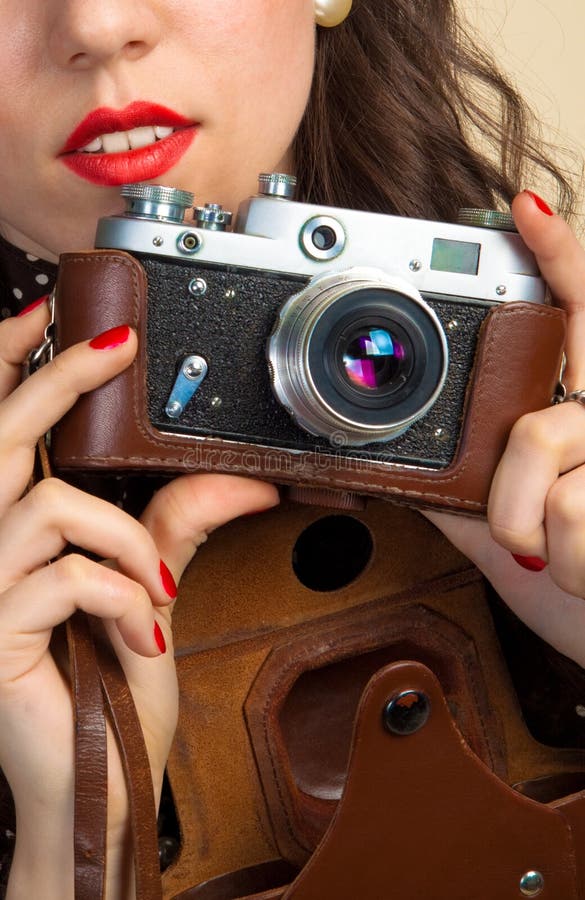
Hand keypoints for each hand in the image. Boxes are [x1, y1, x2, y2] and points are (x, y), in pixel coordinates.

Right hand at [0, 305, 278, 897]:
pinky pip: (68, 578)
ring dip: (127, 542)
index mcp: (18, 532)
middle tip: (113, 351)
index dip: (11, 366)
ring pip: (50, 510)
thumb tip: (246, 479)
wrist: (101, 779)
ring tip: (160, 584)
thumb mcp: (153, 586)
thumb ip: (178, 524)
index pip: (2, 432)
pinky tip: (143, 637)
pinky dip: (125, 599)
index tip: (46, 313)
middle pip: (1, 439)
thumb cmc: (115, 686)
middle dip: (56, 383)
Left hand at [424, 190, 584, 667]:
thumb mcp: (520, 526)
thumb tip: (408, 465)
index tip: (526, 207)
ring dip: (523, 527)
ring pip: (537, 451)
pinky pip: (562, 516)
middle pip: (536, 408)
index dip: (560, 254)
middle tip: (520, 529)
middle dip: (509, 485)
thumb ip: (477, 483)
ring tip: (557, 556)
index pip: (584, 315)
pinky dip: (557, 562)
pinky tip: (583, 569)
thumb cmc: (577, 583)